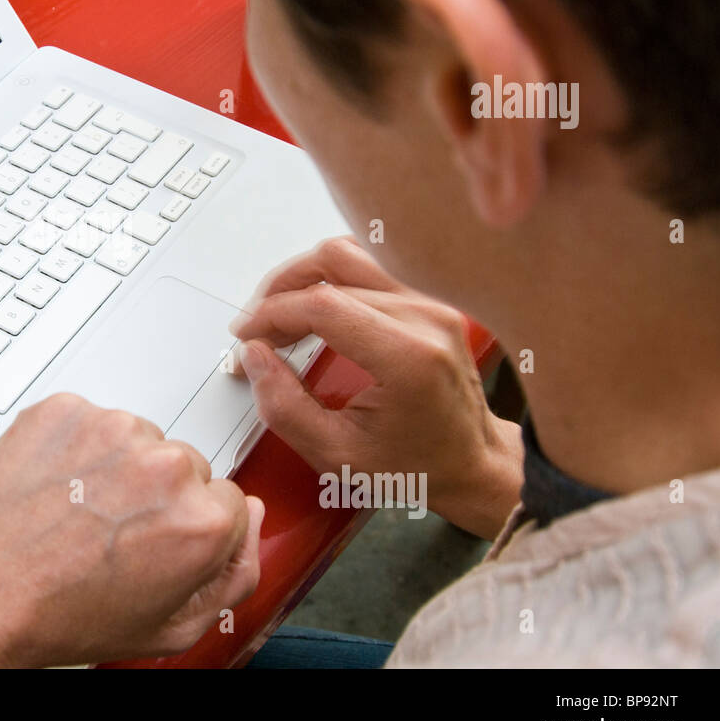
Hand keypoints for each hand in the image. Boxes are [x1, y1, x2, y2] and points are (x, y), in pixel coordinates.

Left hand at [0, 394, 262, 667]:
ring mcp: (110, 429)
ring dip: (116, 468)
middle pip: (185, 466)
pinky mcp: (64, 409)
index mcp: (200, 518)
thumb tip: (250, 521)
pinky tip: (55, 488)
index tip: (159, 544)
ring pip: (137, 440)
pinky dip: (74, 447)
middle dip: (157, 495)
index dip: (192, 529)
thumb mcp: (171, 629)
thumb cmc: (61, 615)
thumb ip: (235, 576)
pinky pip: (88, 421)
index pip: (229, 501)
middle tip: (110, 534)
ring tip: (77, 513)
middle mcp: (163, 465)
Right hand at [230, 236, 522, 538]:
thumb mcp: (336, 455)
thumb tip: (255, 357)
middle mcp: (425, 317)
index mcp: (408, 357)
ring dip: (302, 277)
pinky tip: (312, 302)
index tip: (247, 336)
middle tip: (257, 329)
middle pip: (332, 268)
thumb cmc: (417, 466)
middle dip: (279, 295)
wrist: (472, 463)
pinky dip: (330, 276)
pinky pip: (369, 263)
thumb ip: (284, 408)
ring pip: (349, 254)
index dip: (271, 314)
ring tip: (281, 313)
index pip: (323, 305)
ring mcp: (431, 302)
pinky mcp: (428, 298)